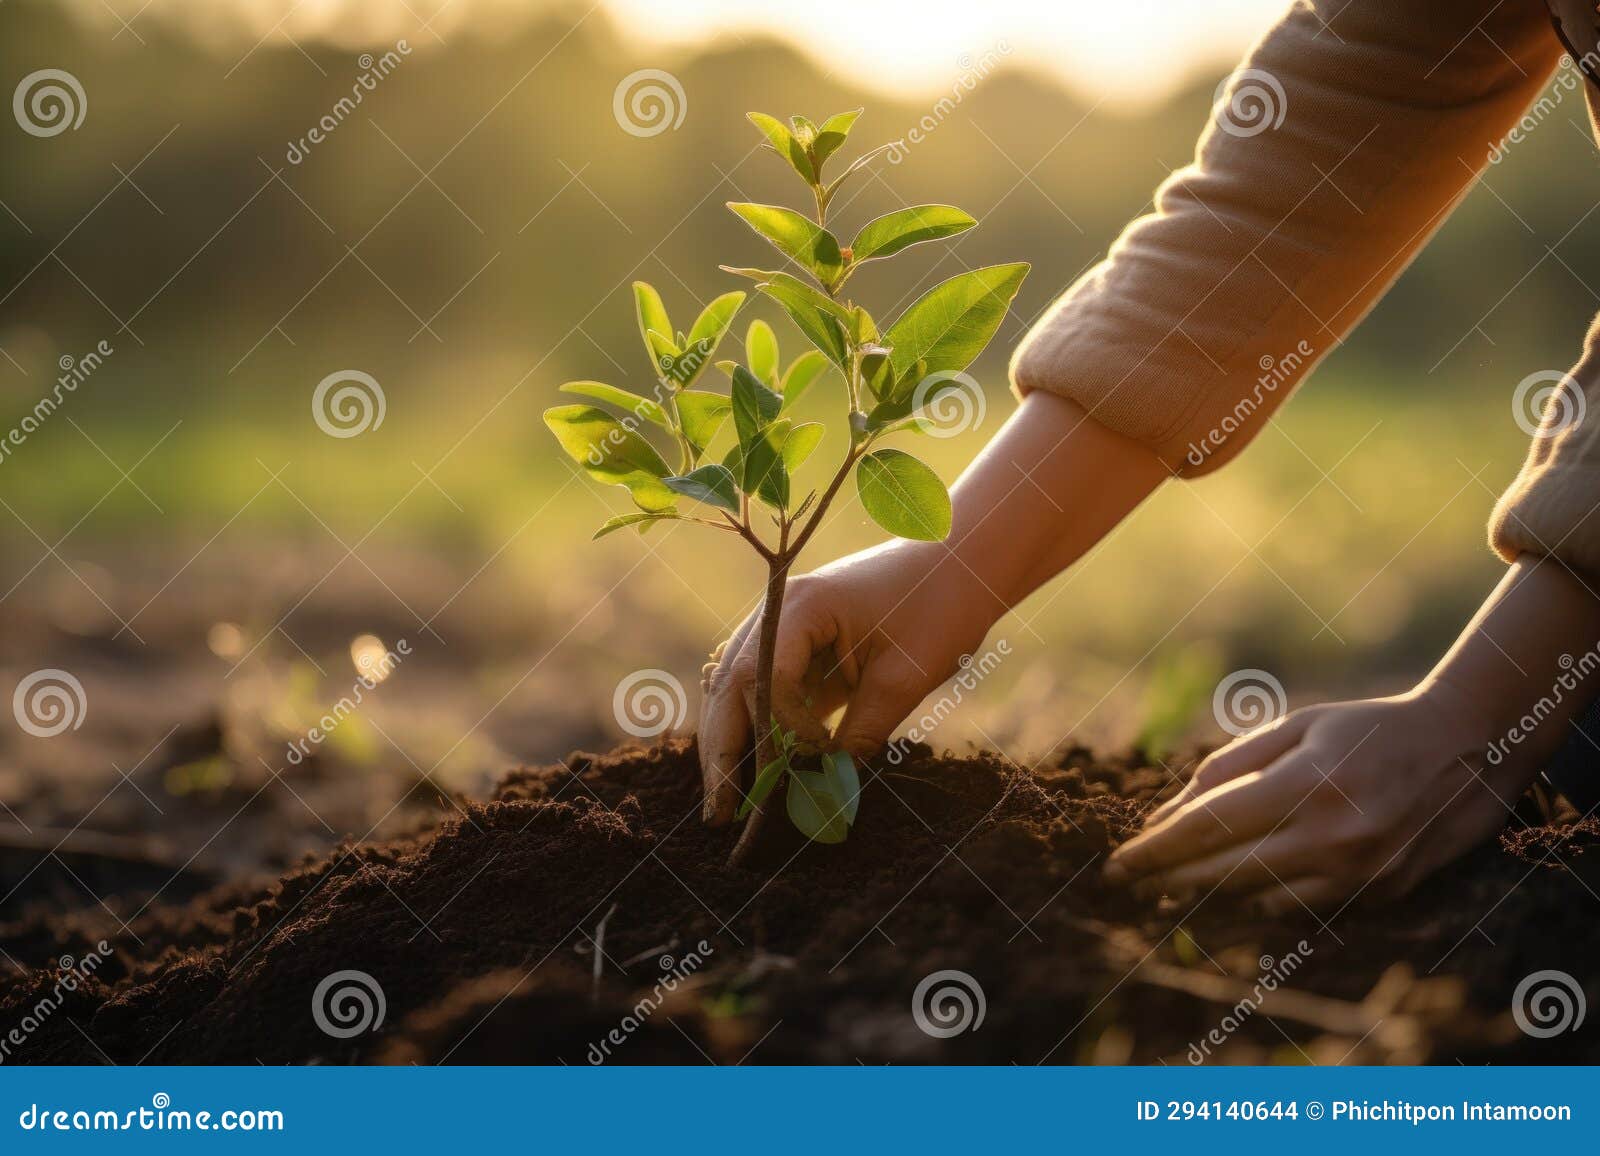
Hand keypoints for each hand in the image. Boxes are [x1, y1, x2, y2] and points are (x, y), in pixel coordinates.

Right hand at [697, 539, 999, 823]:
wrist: (965, 559)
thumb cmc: (940, 604)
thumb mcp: (906, 675)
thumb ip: (863, 733)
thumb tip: (830, 790)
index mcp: (798, 606)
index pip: (763, 679)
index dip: (782, 730)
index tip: (815, 760)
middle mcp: (778, 614)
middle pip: (730, 688)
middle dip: (722, 751)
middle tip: (719, 815)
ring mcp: (785, 629)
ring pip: (739, 694)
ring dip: (735, 745)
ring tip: (728, 804)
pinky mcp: (804, 648)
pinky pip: (769, 695)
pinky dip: (763, 733)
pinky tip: (760, 775)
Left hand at [1105, 685, 1533, 912]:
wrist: (1468, 749)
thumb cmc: (1368, 729)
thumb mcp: (1298, 726)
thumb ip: (1232, 765)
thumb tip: (1172, 813)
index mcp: (1308, 785)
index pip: (1210, 827)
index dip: (1156, 849)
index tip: (1117, 862)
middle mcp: (1333, 837)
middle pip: (1225, 873)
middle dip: (1169, 878)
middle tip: (1129, 881)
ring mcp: (1359, 874)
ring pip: (1258, 900)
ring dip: (1207, 897)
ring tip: (1167, 888)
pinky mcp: (1379, 896)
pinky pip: (1299, 910)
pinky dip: (1258, 903)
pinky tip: (1230, 894)